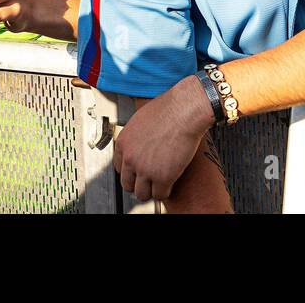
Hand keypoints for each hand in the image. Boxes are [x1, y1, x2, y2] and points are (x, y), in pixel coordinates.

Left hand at [114, 75, 211, 202]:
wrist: (184, 110)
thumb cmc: (168, 109)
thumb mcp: (141, 120)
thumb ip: (136, 137)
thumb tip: (140, 145)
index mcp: (123, 143)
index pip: (119, 168)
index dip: (131, 170)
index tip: (138, 171)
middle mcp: (130, 158)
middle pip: (127, 184)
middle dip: (138, 183)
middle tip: (149, 181)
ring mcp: (145, 169)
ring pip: (142, 194)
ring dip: (151, 190)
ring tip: (159, 185)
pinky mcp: (162, 177)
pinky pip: (160, 195)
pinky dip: (165, 192)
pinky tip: (170, 184)